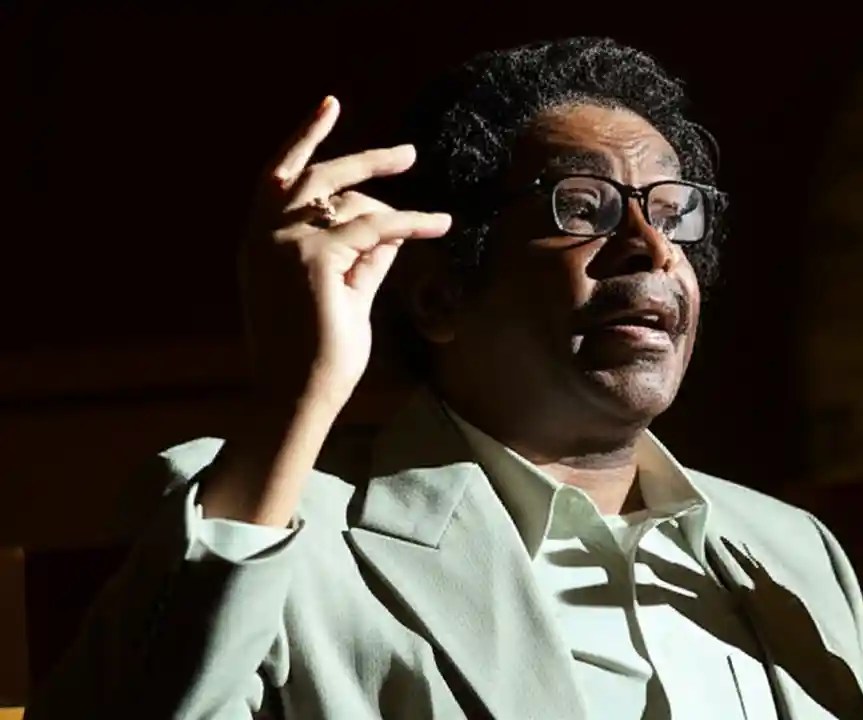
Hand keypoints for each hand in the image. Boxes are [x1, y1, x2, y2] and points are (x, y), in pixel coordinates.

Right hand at [241, 95, 451, 407]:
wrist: (298, 394)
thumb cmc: (317, 353)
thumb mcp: (343, 292)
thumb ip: (361, 257)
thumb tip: (388, 227)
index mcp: (260, 241)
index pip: (279, 175)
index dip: (304, 137)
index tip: (329, 105)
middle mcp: (263, 235)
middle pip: (316, 176)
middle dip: (365, 159)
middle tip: (408, 154)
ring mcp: (284, 244)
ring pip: (350, 201)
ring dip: (397, 203)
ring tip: (437, 220)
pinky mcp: (314, 257)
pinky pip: (375, 227)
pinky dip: (411, 224)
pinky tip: (439, 226)